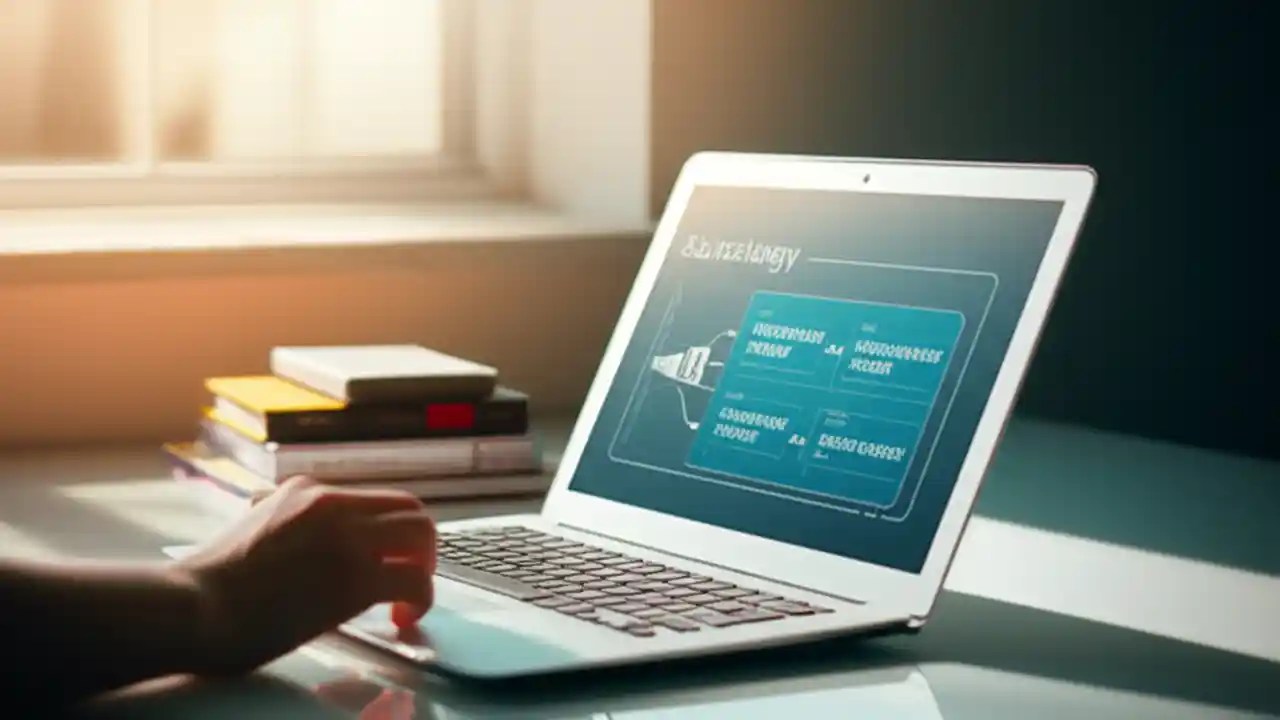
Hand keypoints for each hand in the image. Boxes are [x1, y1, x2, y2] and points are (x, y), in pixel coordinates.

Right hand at [175, 476, 435, 673]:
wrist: (192, 608)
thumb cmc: (210, 582)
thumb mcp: (251, 527)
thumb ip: (282, 521)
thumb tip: (291, 530)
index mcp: (306, 491)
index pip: (373, 500)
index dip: (389, 533)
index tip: (385, 561)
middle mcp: (332, 503)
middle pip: (409, 509)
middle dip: (419, 546)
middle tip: (408, 578)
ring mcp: (347, 537)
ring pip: (422, 534)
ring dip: (424, 568)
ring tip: (406, 601)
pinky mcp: (356, 576)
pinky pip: (416, 580)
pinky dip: (421, 599)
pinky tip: (401, 619)